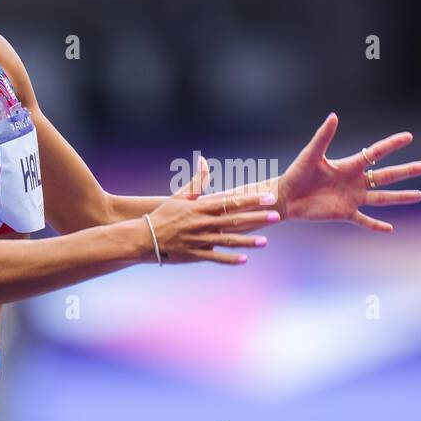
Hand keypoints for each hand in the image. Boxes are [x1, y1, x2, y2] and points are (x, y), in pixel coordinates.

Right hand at [147, 188, 279, 264]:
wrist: (144, 237)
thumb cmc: (164, 215)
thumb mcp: (180, 196)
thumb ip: (197, 181)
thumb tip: (204, 161)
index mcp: (201, 207)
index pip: (231, 201)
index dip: (251, 199)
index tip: (268, 197)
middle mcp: (203, 223)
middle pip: (235, 219)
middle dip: (256, 217)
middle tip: (276, 215)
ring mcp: (200, 240)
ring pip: (228, 241)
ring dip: (247, 242)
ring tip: (265, 242)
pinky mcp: (196, 254)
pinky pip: (216, 258)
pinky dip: (230, 259)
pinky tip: (245, 260)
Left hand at [278, 113, 420, 231]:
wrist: (286, 197)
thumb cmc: (297, 173)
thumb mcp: (311, 154)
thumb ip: (323, 137)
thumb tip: (334, 116)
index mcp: (350, 165)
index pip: (376, 153)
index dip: (392, 145)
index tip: (409, 136)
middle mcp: (355, 181)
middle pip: (387, 175)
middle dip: (407, 171)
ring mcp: (352, 198)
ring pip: (382, 197)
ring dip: (400, 197)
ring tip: (419, 195)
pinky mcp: (345, 213)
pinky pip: (364, 221)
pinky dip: (376, 226)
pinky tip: (390, 229)